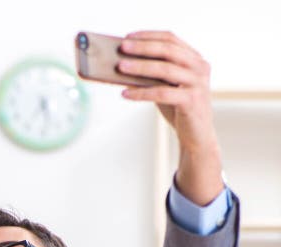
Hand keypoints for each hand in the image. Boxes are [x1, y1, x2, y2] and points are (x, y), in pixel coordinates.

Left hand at [118, 31, 222, 205]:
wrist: (196, 136)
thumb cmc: (178, 110)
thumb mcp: (165, 87)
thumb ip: (152, 76)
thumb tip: (123, 66)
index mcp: (195, 59)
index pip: (171, 39)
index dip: (148, 36)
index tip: (128, 37)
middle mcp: (200, 67)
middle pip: (168, 50)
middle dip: (143, 47)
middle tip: (122, 47)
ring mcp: (197, 83)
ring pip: (165, 69)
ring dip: (139, 67)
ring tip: (119, 67)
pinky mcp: (191, 100)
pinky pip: (162, 93)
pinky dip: (141, 93)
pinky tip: (125, 94)